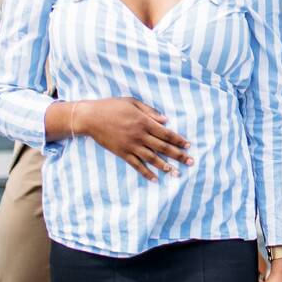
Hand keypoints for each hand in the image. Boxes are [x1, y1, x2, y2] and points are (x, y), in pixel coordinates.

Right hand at [77, 97, 192, 181]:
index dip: (178, 140)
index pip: (166, 133)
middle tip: (190, 162)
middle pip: (163, 147)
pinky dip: (146, 172)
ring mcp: (130, 146)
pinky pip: (136, 165)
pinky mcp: (122, 153)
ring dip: (165, 166)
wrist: (91, 117)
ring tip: (176, 172)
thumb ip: (150, 112)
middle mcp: (139, 135)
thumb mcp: (132, 103)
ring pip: (152, 158)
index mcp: (144, 122)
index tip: (188, 146)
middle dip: (178, 155)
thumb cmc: (112, 106)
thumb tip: (166, 120)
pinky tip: (155, 178)